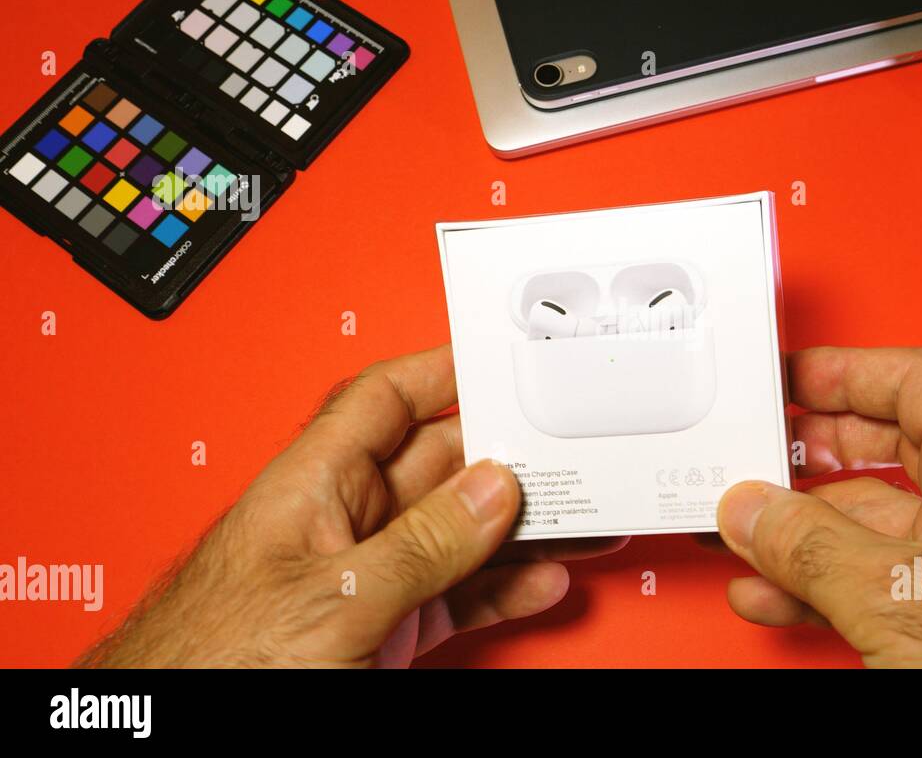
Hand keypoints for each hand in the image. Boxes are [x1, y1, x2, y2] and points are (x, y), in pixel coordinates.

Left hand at [78, 346, 624, 667]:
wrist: (189, 717)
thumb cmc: (217, 658)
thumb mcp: (335, 596)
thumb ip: (419, 543)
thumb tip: (489, 491)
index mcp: (312, 484)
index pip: (384, 399)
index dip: (442, 370)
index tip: (497, 357)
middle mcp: (342, 522)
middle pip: (439, 465)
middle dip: (505, 459)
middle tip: (568, 453)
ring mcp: (367, 575)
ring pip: (460, 534)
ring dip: (520, 530)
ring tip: (578, 519)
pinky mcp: (384, 626)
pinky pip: (457, 593)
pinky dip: (502, 588)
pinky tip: (540, 581)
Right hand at [715, 347, 921, 667]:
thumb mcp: (899, 592)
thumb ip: (815, 546)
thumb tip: (758, 512)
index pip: (913, 379)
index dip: (845, 371)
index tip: (792, 377)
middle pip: (890, 447)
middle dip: (817, 451)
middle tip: (766, 451)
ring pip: (879, 522)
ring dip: (811, 531)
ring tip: (755, 536)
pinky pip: (885, 576)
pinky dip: (831, 581)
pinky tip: (783, 595)